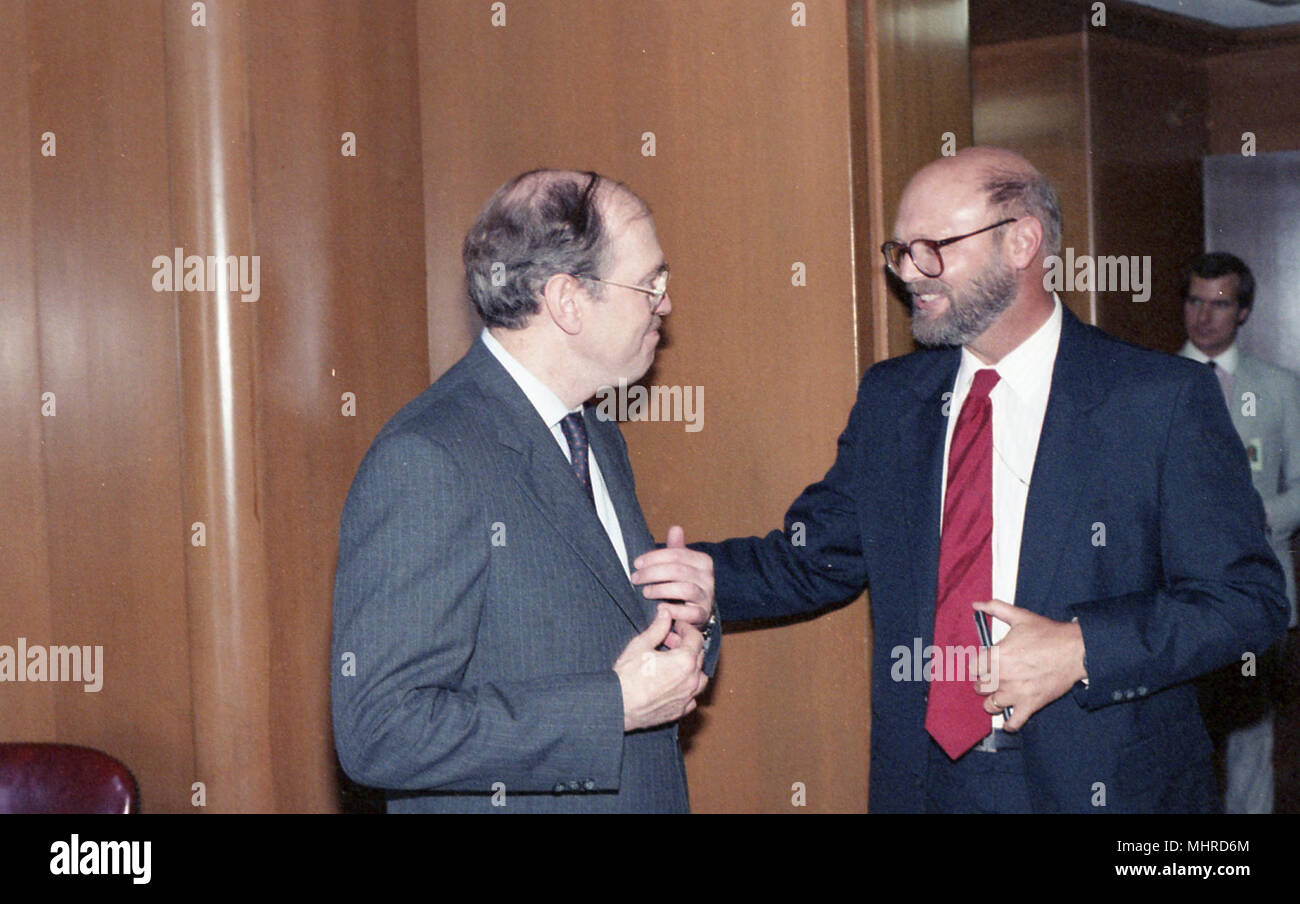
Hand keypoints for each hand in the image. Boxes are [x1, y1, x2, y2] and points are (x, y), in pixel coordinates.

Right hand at [613, 607, 708, 731]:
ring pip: (700, 678)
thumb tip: (666, 614)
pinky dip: (687, 689)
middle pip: (699, 656)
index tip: (676, 627)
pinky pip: (692, 698)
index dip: (686, 629)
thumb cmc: (627, 676)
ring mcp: (687, 697)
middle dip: (686, 646)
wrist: (617, 705)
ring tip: (673, 663)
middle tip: (669, 642)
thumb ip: (658, 628)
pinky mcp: (680, 711)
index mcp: (684, 661)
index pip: (696, 638)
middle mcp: (691, 680)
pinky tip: (673, 684)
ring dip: (691, 668)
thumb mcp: (641, 645)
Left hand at [630, 525, 714, 628]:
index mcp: (702, 561)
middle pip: (677, 570)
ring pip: (685, 589)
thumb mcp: (680, 565)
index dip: (653, 558)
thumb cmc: (683, 584)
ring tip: (645, 592)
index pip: (676, 554)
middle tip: (635, 578)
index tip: (636, 564)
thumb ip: (676, 549)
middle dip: (652, 573)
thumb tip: (675, 528)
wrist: (696, 611)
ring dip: (660, 590)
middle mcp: (708, 578)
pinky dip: (674, 611)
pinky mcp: (703, 615)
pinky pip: (690, 613)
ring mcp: (707, 597)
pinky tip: (659, 608)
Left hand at [972, 599, 1086, 731]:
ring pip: (990, 706)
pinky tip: (1010, 718)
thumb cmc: (1049, 634)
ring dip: (992, 701)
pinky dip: (1009, 723)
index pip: (972, 667)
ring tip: (999, 695)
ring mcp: (1016, 693)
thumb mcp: (1020, 616)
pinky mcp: (1031, 705)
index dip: (977, 665)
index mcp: (996, 656)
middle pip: (979, 687)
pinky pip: (1013, 722)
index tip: (983, 664)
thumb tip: (976, 603)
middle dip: (983, 682)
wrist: (1076, 651)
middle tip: (992, 678)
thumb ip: (995, 608)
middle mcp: (1002, 677)